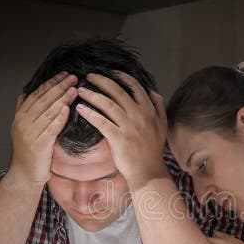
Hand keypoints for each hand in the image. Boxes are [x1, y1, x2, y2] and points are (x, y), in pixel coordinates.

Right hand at [8, 72, 77, 187]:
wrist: (25, 175)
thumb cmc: (30, 151)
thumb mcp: (24, 128)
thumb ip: (26, 111)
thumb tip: (26, 93)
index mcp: (20, 116)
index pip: (37, 94)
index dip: (50, 83)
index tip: (63, 74)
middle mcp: (23, 122)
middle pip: (43, 100)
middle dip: (58, 87)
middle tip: (72, 77)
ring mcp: (29, 133)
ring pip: (48, 112)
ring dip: (62, 99)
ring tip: (74, 89)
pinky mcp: (38, 145)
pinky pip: (50, 128)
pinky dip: (59, 117)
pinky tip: (67, 109)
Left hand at [74, 72, 168, 189]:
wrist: (148, 171)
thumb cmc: (152, 150)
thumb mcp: (162, 125)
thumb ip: (158, 106)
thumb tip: (152, 91)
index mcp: (149, 110)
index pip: (134, 86)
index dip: (120, 76)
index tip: (109, 72)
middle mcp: (139, 115)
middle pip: (117, 91)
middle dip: (101, 81)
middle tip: (89, 76)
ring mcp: (129, 126)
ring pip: (107, 104)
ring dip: (92, 95)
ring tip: (80, 91)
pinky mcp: (118, 138)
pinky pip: (101, 121)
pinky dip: (89, 113)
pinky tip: (80, 108)